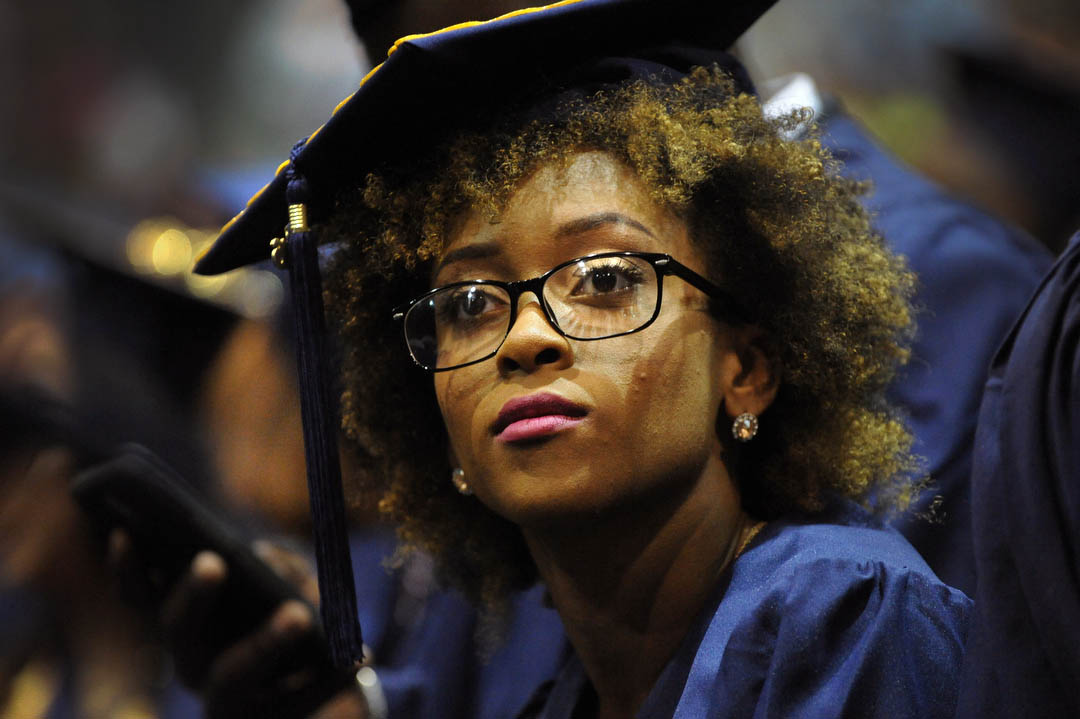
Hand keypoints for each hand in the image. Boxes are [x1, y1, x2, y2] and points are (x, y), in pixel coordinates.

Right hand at [109, 532, 366, 717]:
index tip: (124, 532)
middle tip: (211, 561)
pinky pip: (299, 700)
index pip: (142, 598)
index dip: (129, 570)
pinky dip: (330, 676)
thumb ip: (281, 567)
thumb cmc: (292, 618)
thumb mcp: (289, 583)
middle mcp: (195, 665)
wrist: (323, 685)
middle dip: (193, 597)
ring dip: (266, 643)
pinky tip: (361, 655)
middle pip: (179, 633)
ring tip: (300, 613)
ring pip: (233, 675)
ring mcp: (228, 700)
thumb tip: (266, 558)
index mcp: (186, 626)